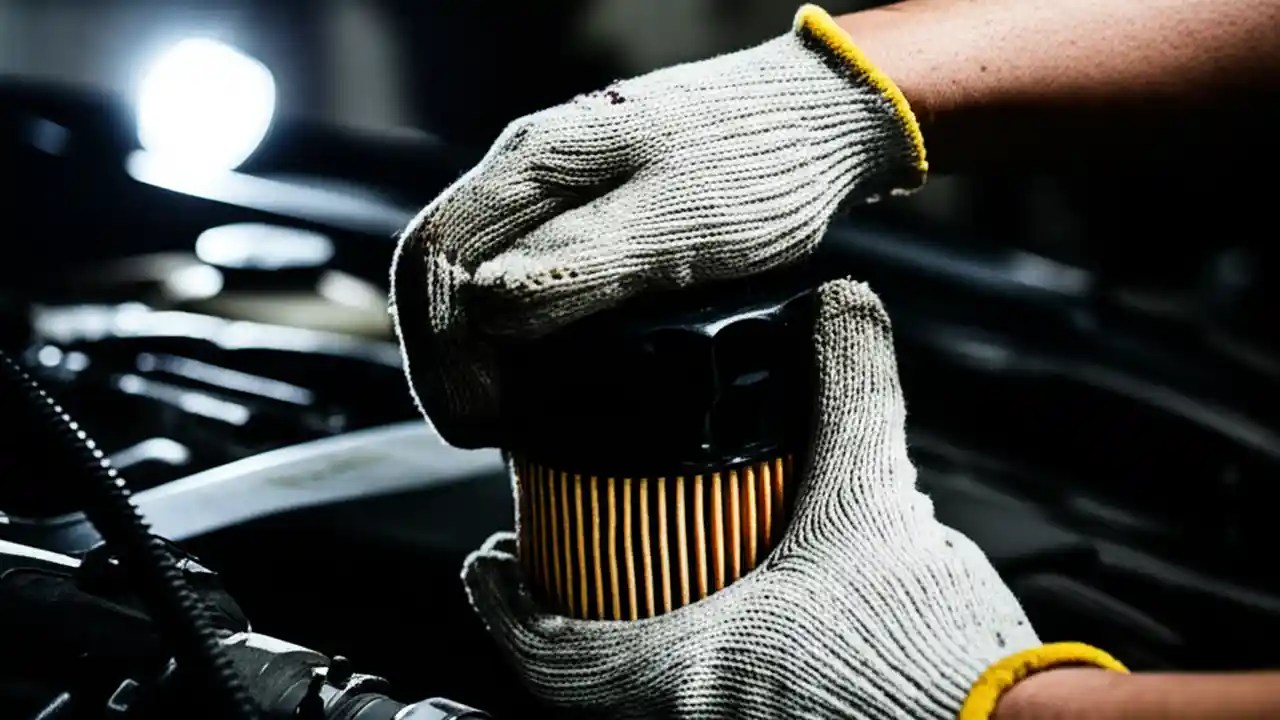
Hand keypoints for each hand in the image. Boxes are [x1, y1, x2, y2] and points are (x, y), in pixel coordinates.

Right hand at [390, 5, 925, 448]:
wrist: (820, 118)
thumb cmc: (764, 163)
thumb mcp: (681, 223)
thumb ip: (583, 263)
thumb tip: (486, 311)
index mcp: (535, 164)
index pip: (433, 256)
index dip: (437, 351)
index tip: (478, 421)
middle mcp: (527, 173)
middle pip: (439, 271)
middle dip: (446, 363)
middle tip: (487, 434)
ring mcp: (551, 192)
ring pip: (473, 276)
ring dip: (473, 353)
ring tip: (508, 419)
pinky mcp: (581, 214)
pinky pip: (517, 274)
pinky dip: (510, 336)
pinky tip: (540, 377)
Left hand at [462, 280, 1105, 719]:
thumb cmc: (930, 666)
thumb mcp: (874, 502)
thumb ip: (847, 395)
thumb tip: (836, 307)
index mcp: (683, 678)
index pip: (546, 652)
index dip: (503, 601)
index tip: (487, 558)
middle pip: (582, 686)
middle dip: (564, 617)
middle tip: (560, 560)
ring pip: (643, 700)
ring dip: (628, 643)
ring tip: (639, 580)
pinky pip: (705, 707)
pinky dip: (693, 665)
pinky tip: (738, 620)